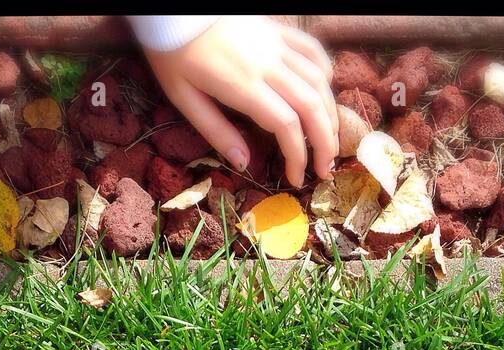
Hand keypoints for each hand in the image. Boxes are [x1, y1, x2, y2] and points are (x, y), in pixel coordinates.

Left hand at [143, 16, 338, 187]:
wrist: (175, 9)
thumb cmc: (173, 53)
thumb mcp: (183, 97)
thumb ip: (216, 132)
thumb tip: (243, 164)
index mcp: (244, 85)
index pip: (286, 125)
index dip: (298, 156)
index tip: (295, 178)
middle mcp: (268, 64)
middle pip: (312, 106)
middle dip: (325, 143)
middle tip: (325, 169)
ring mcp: (276, 45)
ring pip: (319, 81)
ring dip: (330, 115)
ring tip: (329, 141)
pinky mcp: (278, 31)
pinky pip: (312, 52)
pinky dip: (325, 75)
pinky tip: (324, 95)